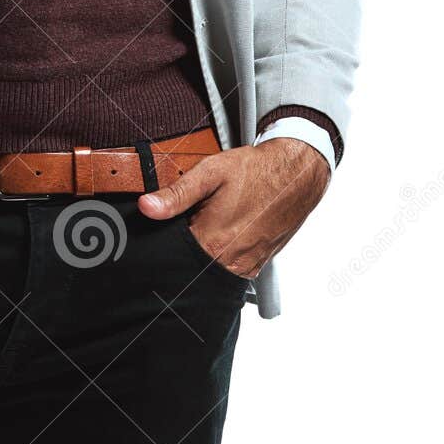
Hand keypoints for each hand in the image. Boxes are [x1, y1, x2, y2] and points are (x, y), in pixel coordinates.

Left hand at [137, 138, 330, 279]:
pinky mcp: (258, 266)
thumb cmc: (256, 171)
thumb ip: (176, 194)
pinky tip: (222, 237)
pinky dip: (220, 260)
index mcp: (212, 241)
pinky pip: (231, 272)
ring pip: (210, 272)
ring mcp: (246, 267)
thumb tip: (146, 207)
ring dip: (202, 256)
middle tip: (187, 225)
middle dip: (182, 252)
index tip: (164, 230)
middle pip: (191, 267)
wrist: (297, 174)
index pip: (173, 256)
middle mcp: (230, 261)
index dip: (163, 243)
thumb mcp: (210, 173)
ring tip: (207, 228)